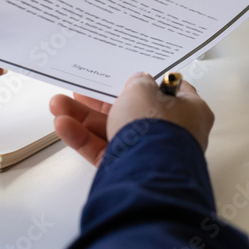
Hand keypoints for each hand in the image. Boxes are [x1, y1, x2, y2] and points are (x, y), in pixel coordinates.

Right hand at [50, 73, 213, 165]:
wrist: (148, 170)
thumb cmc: (157, 127)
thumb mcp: (143, 89)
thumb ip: (138, 82)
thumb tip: (138, 82)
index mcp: (190, 111)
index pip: (168, 93)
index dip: (145, 83)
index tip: (124, 77)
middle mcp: (173, 134)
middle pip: (133, 113)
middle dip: (100, 102)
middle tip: (79, 92)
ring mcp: (151, 154)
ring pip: (113, 132)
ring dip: (85, 118)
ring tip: (58, 106)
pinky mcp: (130, 171)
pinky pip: (105, 151)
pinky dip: (85, 139)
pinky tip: (64, 126)